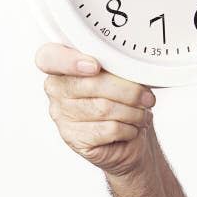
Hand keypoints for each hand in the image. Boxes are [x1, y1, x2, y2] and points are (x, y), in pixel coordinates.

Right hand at [36, 42, 156, 178]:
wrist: (129, 137)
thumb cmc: (123, 101)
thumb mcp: (122, 76)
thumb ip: (116, 67)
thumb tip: (130, 67)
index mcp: (63, 66)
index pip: (49, 57)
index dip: (70, 61)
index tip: (95, 66)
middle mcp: (56, 89)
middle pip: (92, 84)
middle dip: (129, 91)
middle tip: (148, 98)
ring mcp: (61, 115)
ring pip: (104, 108)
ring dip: (133, 112)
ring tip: (142, 113)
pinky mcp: (73, 138)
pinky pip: (109, 129)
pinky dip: (129, 128)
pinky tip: (132, 128)